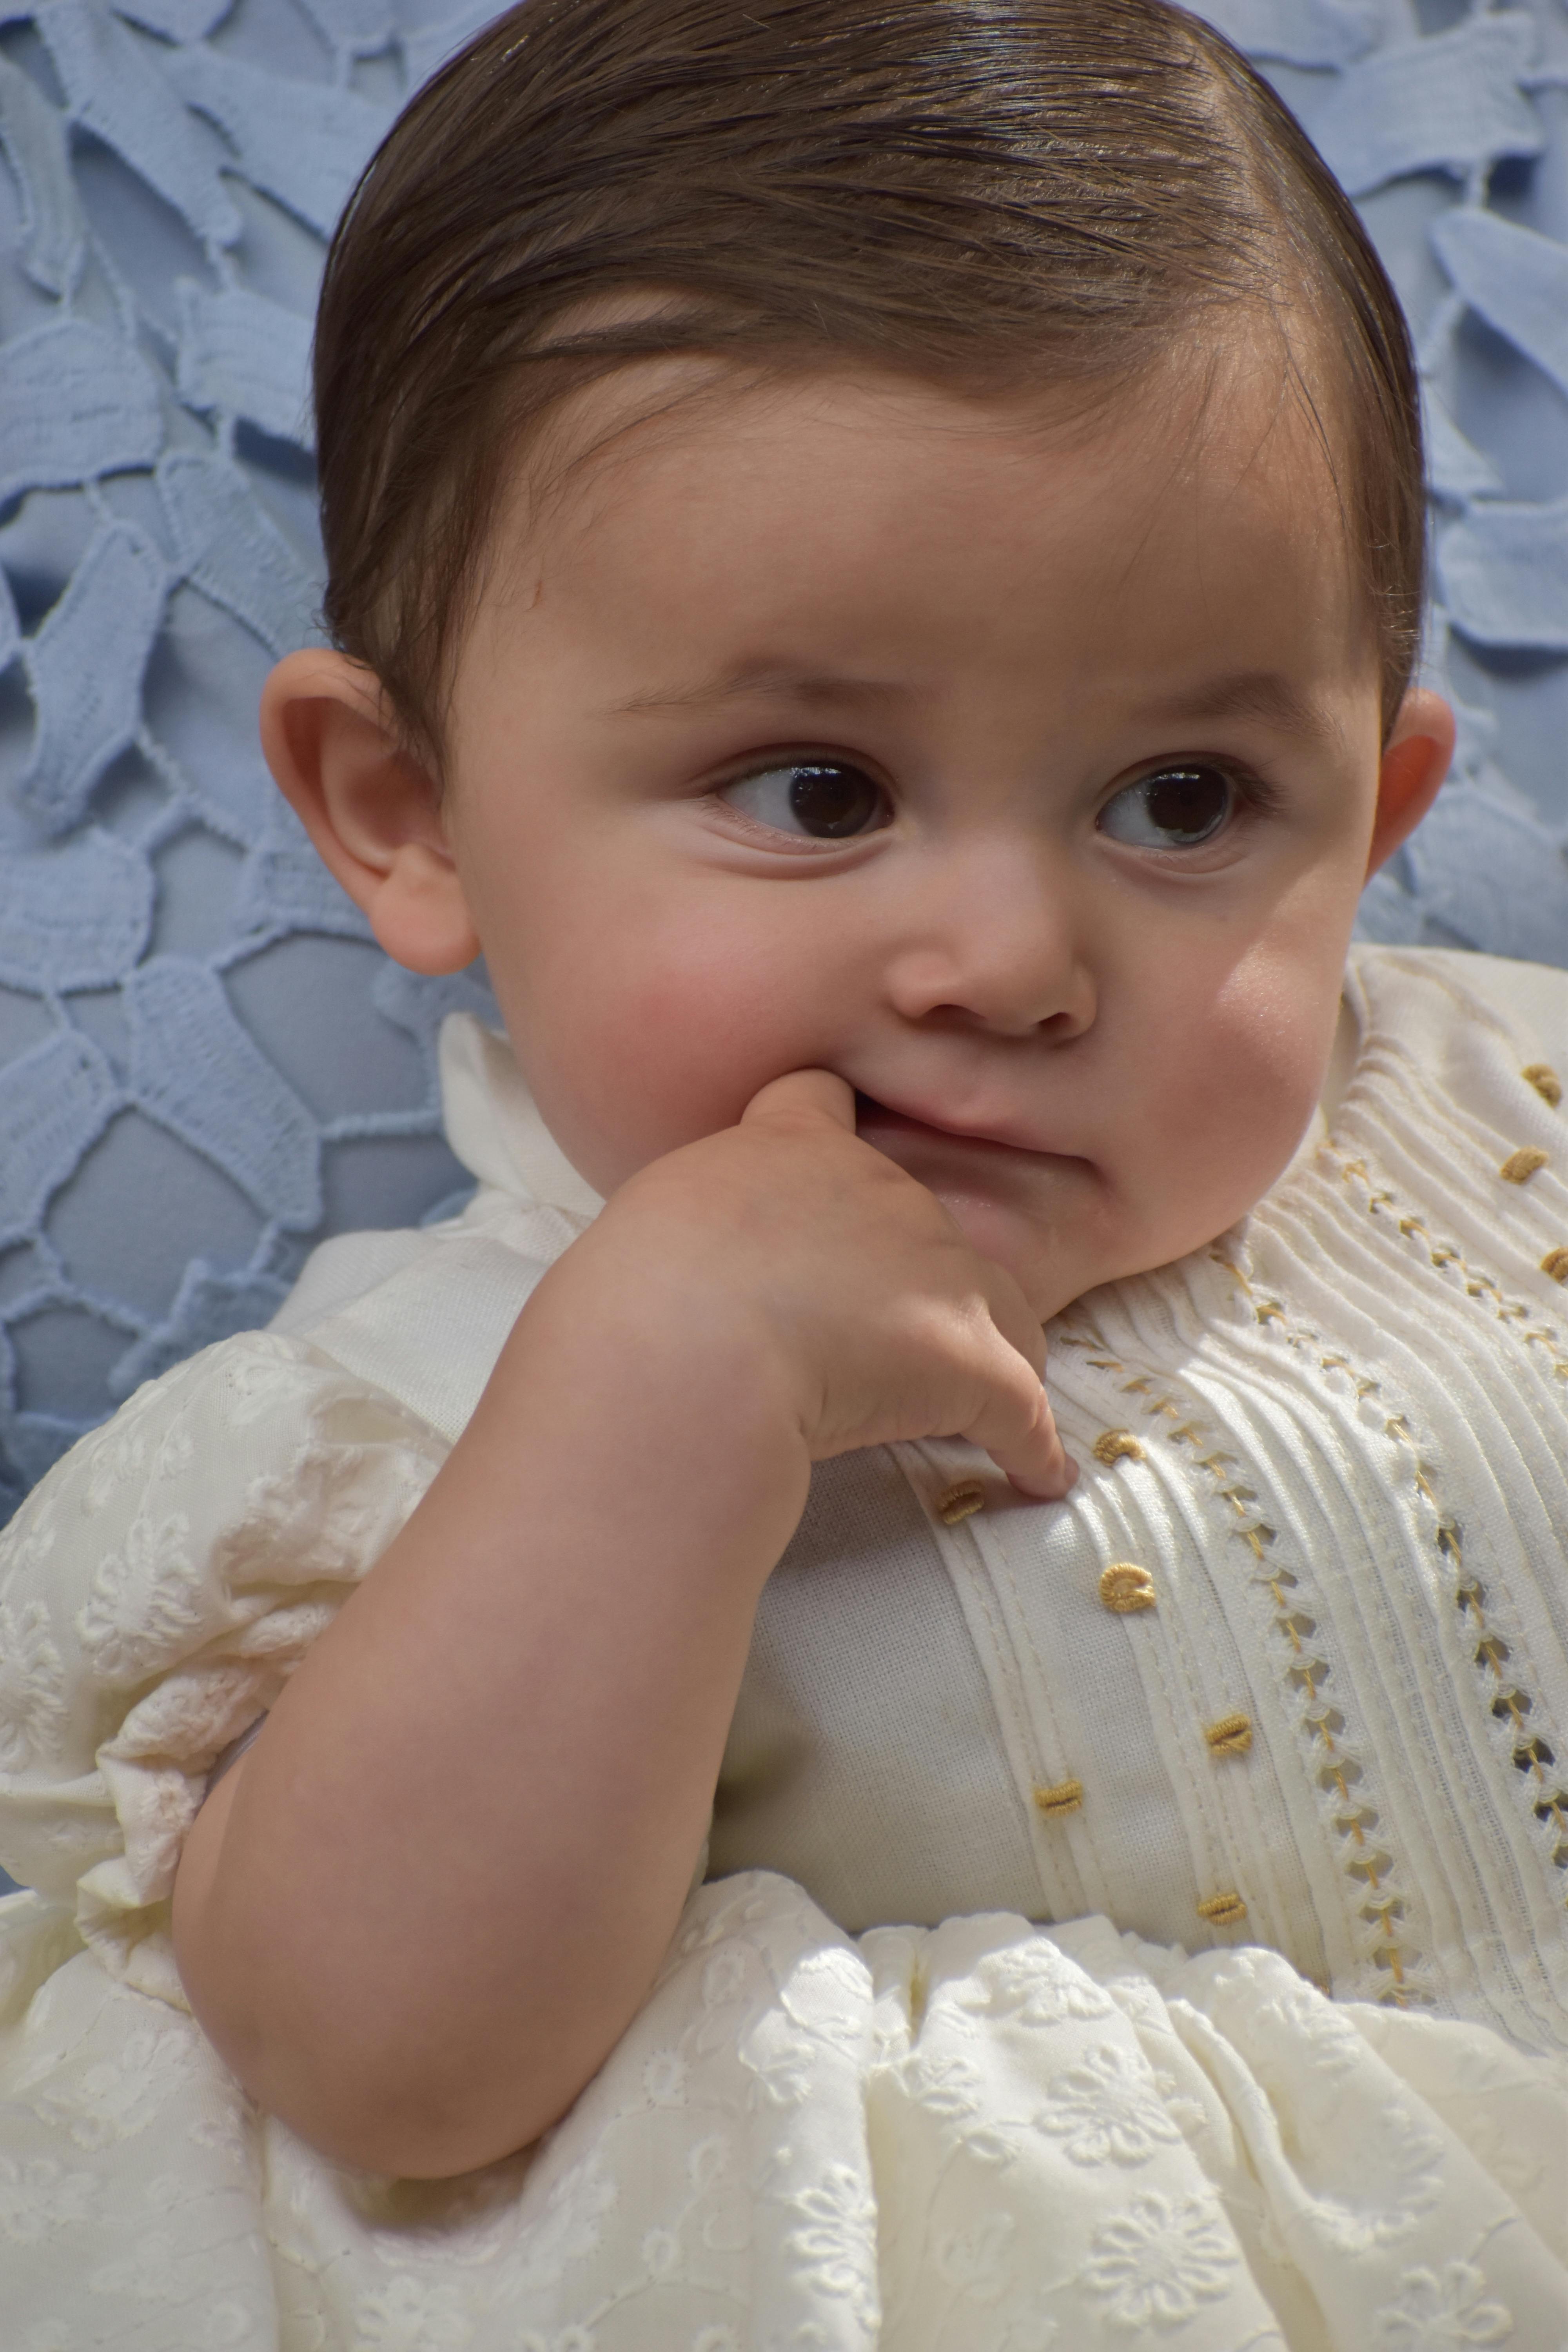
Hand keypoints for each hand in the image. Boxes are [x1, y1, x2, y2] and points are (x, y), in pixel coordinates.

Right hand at [596, 1067, 1076, 1499]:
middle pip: (925, 1226)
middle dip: (916, 1281)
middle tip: (886, 1348)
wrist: (679, 1350)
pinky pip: (1021, 1409)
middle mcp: (878, 1190)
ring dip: (996, 1355)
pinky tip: (1037, 1478)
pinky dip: (1030, 1446)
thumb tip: (686, 1286)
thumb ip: (690, 1236)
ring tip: (992, 1415)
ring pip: (998, 1312)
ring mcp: (936, 1271)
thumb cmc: (631, 1303)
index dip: (832, 1134)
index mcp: (783, 1148)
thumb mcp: (647, 1235)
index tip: (833, 1171)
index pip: (819, 1103)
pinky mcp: (969, 1360)